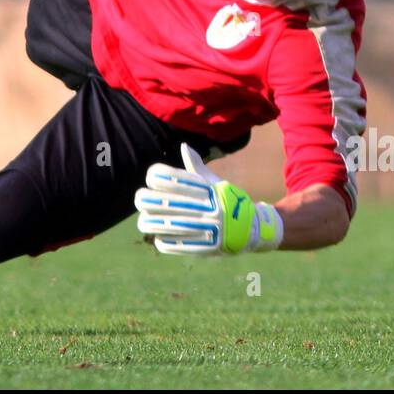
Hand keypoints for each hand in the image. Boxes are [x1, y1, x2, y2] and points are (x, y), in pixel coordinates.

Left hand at [135, 143, 283, 255]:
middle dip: (147, 200)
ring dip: (150, 223)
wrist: (253, 228)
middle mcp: (206, 207)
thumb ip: (197, 168)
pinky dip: (163, 241)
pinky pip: (177, 245)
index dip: (158, 177)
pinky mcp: (206, 247)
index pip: (175, 179)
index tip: (151, 179)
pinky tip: (158, 237)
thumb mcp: (216, 183)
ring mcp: (206, 228)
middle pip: (165, 202)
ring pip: (167, 225)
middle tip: (140, 199)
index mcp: (207, 189)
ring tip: (144, 221)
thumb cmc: (229, 201)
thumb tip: (184, 147)